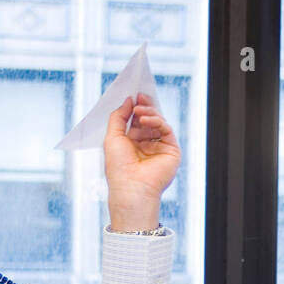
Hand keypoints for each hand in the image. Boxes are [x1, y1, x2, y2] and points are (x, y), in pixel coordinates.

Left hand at [103, 93, 180, 230]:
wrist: (131, 187)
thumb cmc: (118, 168)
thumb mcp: (112, 137)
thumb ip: (119, 116)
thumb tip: (129, 101)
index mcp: (133, 144)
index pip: (137, 122)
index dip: (135, 108)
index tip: (133, 96)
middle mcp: (147, 146)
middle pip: (149, 120)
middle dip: (144, 107)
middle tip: (140, 96)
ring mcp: (160, 148)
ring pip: (159, 123)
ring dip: (149, 113)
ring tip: (139, 111)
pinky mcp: (171, 151)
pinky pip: (166, 130)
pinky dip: (157, 121)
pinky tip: (146, 120)